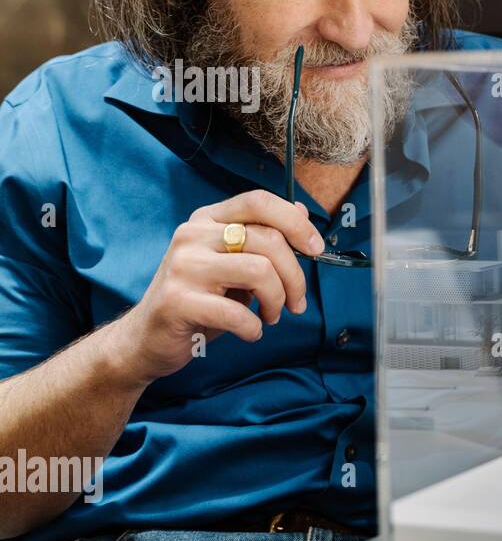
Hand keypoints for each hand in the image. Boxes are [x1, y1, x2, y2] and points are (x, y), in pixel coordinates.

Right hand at [108, 190, 323, 385]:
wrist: (146, 338)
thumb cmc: (198, 300)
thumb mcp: (232, 263)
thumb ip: (262, 238)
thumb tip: (302, 214)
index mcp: (207, 219)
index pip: (259, 202)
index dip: (295, 222)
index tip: (316, 249)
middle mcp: (193, 235)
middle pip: (269, 240)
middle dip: (295, 277)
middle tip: (295, 303)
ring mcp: (183, 266)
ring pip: (259, 272)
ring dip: (277, 301)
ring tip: (271, 315)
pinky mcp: (178, 300)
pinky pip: (237, 313)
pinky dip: (254, 327)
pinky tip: (250, 331)